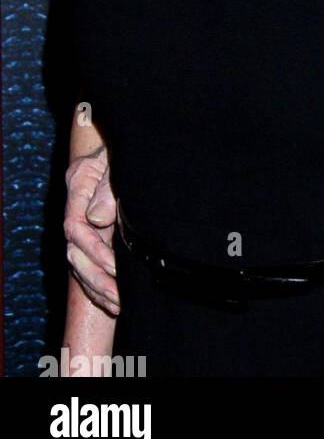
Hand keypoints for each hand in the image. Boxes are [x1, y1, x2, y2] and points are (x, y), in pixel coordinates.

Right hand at [64, 145, 118, 315]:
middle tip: (118, 296)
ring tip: (118, 304)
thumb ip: (110, 187)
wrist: (135, 134)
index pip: (75, 225)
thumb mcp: (121, 158)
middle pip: (74, 251)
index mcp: (79, 181)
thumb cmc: (128, 144)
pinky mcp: (99, 228)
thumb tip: (97, 219)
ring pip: (79, 262)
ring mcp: (86, 217)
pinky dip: (100, 283)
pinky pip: (91, 262)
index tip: (115, 265)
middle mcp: (78, 203)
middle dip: (95, 277)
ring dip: (98, 286)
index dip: (93, 249)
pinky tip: (116, 300)